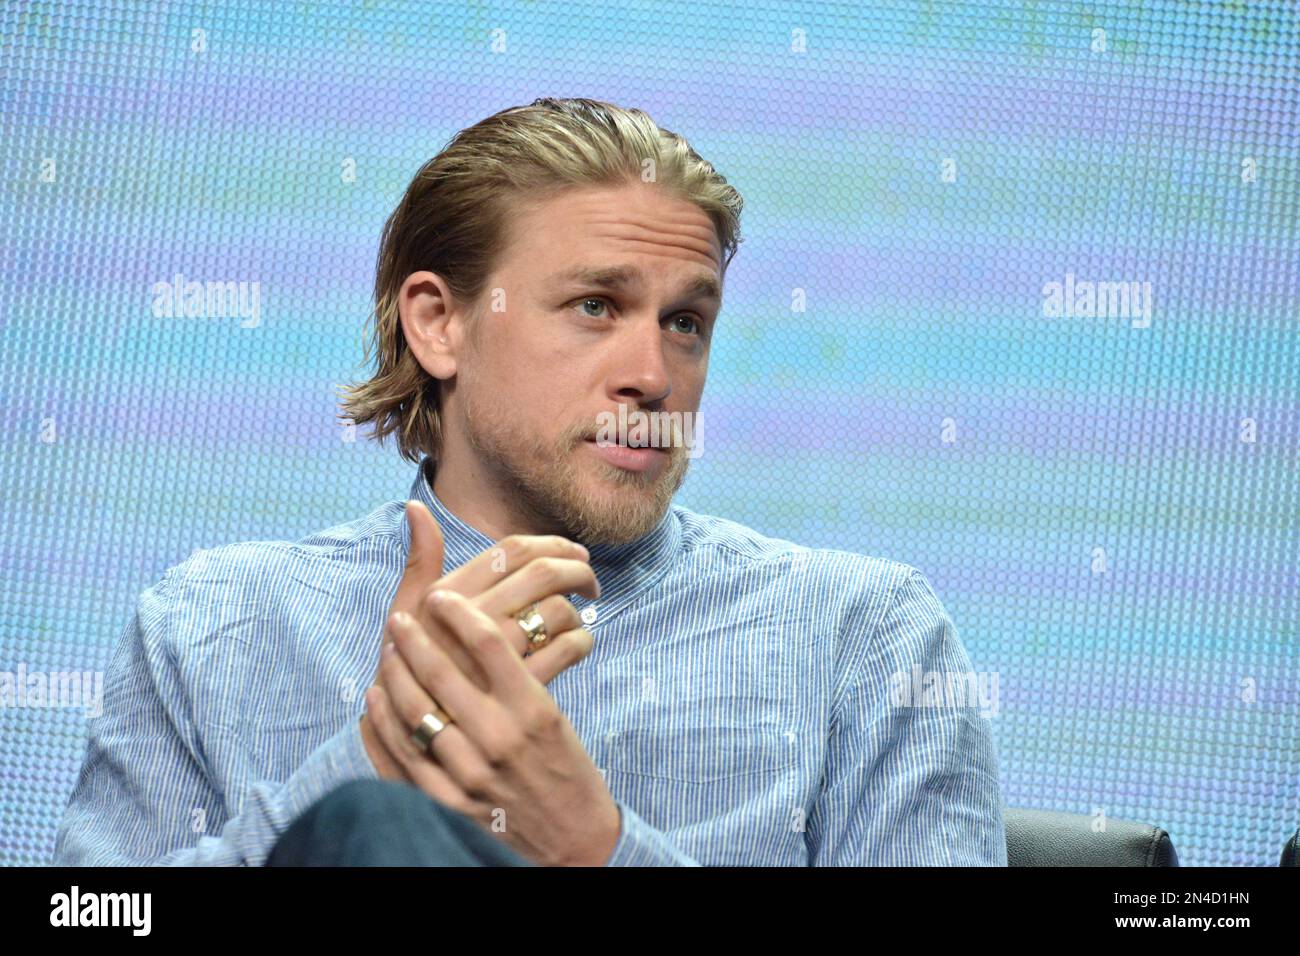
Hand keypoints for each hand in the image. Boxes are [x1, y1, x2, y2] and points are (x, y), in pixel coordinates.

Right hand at [361, 501, 599, 780]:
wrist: (418, 747)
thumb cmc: (411, 672)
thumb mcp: (404, 616)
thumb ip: (419, 562)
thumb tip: (416, 507)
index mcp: (444, 598)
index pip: (510, 549)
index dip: (550, 543)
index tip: (570, 551)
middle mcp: (468, 623)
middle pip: (542, 572)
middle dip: (576, 567)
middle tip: (589, 579)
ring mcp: (495, 661)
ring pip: (557, 609)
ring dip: (578, 607)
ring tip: (582, 614)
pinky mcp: (520, 696)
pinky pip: (568, 650)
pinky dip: (582, 640)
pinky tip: (579, 645)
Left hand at [365, 590, 619, 866]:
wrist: (574, 843)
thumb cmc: (567, 771)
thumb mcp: (556, 717)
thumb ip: (521, 675)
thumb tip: (486, 631)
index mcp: (534, 708)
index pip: (488, 641)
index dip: (458, 613)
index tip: (440, 597)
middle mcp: (501, 736)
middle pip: (443, 671)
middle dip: (413, 637)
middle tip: (399, 617)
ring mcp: (471, 771)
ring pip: (418, 709)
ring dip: (396, 673)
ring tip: (389, 651)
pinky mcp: (451, 801)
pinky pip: (407, 754)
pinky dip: (385, 721)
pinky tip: (376, 698)